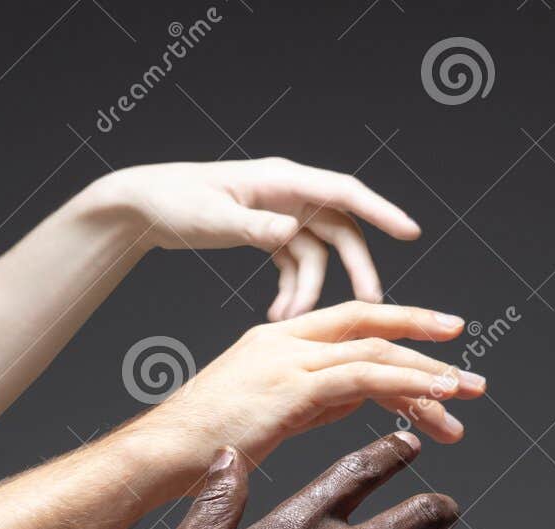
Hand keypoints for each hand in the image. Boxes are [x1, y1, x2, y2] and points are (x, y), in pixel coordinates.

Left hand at [105, 157, 419, 317]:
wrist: (145, 205)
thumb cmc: (174, 201)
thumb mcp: (213, 215)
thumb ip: (255, 225)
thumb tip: (290, 232)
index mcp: (282, 179)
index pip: (343, 192)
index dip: (380, 211)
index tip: (410, 232)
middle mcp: (289, 194)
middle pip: (339, 232)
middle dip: (355, 270)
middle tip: (371, 306)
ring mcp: (281, 215)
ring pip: (317, 256)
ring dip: (310, 292)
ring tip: (290, 322)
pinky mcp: (269, 234)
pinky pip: (293, 266)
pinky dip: (290, 292)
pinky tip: (277, 317)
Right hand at [155, 303, 482, 451]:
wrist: (160, 457)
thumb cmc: (202, 449)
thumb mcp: (267, 415)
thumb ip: (313, 400)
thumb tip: (358, 399)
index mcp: (275, 342)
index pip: (350, 324)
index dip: (400, 328)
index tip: (441, 345)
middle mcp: (284, 340)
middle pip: (371, 325)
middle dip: (427, 344)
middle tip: (470, 374)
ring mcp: (288, 359)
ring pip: (376, 350)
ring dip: (427, 371)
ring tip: (467, 394)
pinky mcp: (292, 387)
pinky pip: (364, 376)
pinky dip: (407, 383)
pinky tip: (436, 399)